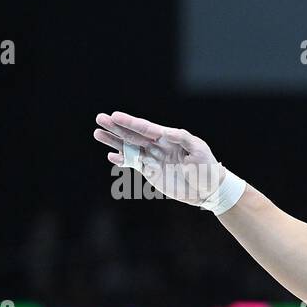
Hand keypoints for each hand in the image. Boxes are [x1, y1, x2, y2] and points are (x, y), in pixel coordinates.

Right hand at [93, 111, 225, 206]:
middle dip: (116, 127)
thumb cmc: (207, 167)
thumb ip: (183, 138)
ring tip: (98, 133)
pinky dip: (122, 160)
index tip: (116, 116)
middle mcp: (158, 146)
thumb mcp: (199, 150)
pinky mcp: (151, 172)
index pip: (146, 128)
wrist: (209, 189)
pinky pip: (133, 164)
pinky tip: (111, 156)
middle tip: (99, 119)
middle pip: (134, 135)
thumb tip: (165, 132)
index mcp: (168, 137)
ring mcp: (153, 159)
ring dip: (114, 141)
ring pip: (130, 148)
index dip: (131, 122)